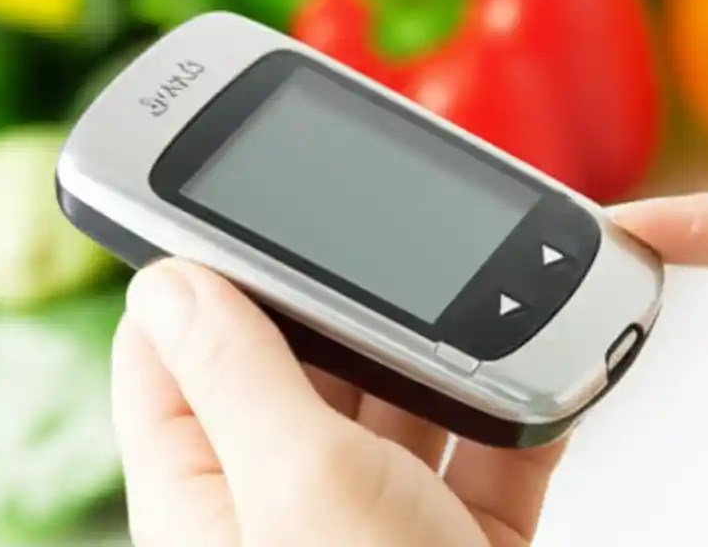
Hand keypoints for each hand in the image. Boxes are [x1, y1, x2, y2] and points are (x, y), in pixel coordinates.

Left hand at [111, 259, 565, 545]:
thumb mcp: (296, 487)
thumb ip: (237, 375)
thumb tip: (169, 278)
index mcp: (206, 489)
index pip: (169, 352)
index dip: (195, 268)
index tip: (230, 195)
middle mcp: (285, 499)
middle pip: (297, 358)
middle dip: (341, 298)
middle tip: (380, 234)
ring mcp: (376, 516)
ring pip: (395, 392)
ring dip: (436, 342)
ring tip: (473, 286)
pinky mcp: (459, 533)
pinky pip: (481, 444)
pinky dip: (514, 401)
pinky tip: (537, 363)